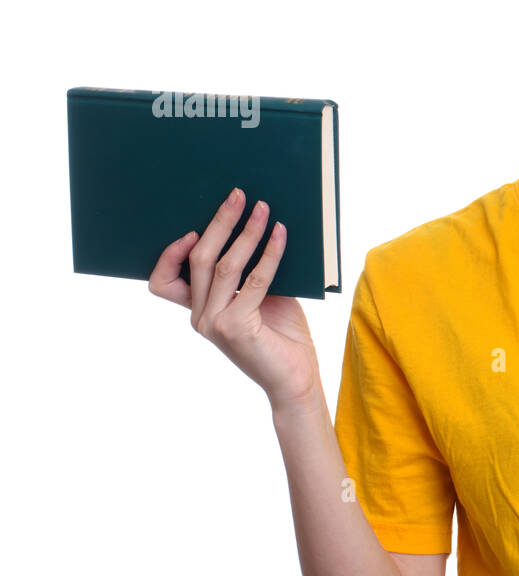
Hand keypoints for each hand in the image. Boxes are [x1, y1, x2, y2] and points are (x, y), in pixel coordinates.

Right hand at [149, 187, 322, 409]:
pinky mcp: (237, 327)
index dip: (171, 253)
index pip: (163, 281)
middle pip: (198, 260)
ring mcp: (215, 323)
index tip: (193, 226)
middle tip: (236, 195)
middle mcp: (200, 318)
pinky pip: (254, 279)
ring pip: (223, 265)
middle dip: (219, 223)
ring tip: (263, 209)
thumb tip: (256, 225)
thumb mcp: (262, 298)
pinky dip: (269, 253)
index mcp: (199, 311)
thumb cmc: (282, 338)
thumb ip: (249, 272)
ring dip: (246, 231)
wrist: (296, 379)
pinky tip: (281, 235)